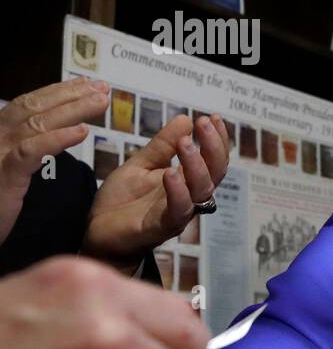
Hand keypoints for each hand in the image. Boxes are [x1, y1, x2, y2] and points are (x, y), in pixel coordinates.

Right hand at [0, 78, 107, 245]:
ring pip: (36, 124)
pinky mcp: (3, 176)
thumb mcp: (7, 168)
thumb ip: (25, 148)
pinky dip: (57, 139)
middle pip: (34, 108)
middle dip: (70, 95)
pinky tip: (82, 132)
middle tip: (102, 88)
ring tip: (100, 102)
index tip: (87, 85)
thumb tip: (52, 131)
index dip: (58, 92)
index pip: (28, 105)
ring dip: (72, 110)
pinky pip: (31, 152)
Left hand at [82, 113, 230, 267]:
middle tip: (204, 123)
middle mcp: (189, 196)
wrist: (98, 232)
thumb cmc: (122, 201)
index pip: (213, 159)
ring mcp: (178, 212)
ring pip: (201, 190)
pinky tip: (171, 173)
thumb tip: (185, 118)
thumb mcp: (140, 164)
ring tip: (185, 143)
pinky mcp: (161, 227)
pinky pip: (178, 211)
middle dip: (214, 146)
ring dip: (197, 165)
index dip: (217, 139)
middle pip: (215, 172)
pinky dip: (178, 192)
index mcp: (186, 180)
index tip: (212, 117)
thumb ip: (162, 146)